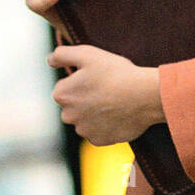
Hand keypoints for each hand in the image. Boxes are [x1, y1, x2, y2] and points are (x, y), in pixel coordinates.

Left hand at [48, 45, 163, 146]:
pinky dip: (105, 126)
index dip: (80, 81)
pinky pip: (98, 132)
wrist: (144, 96)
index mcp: (62, 94)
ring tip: (112, 102)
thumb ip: (62, 54)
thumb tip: (49, 60)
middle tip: (104, 89)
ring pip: (84, 120)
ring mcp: (84, 130)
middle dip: (83, 99)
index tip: (95, 77)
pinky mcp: (99, 141)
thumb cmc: (116, 72)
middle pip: (72, 106)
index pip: (64, 87)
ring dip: (93, 113)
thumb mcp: (87, 53)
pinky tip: (117, 114)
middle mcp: (68, 116)